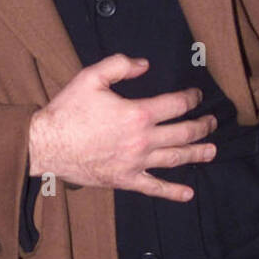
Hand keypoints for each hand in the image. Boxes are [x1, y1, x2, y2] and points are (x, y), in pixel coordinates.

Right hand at [28, 54, 217, 200]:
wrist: (47, 144)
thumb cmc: (67, 111)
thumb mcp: (90, 77)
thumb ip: (120, 65)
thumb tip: (144, 64)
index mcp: (137, 113)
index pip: (176, 104)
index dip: (191, 97)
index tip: (195, 95)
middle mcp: (142, 139)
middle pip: (183, 132)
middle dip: (202, 126)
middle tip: (211, 122)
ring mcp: (136, 162)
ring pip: (176, 158)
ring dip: (198, 153)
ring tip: (212, 150)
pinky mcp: (125, 179)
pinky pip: (154, 186)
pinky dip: (173, 191)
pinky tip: (188, 194)